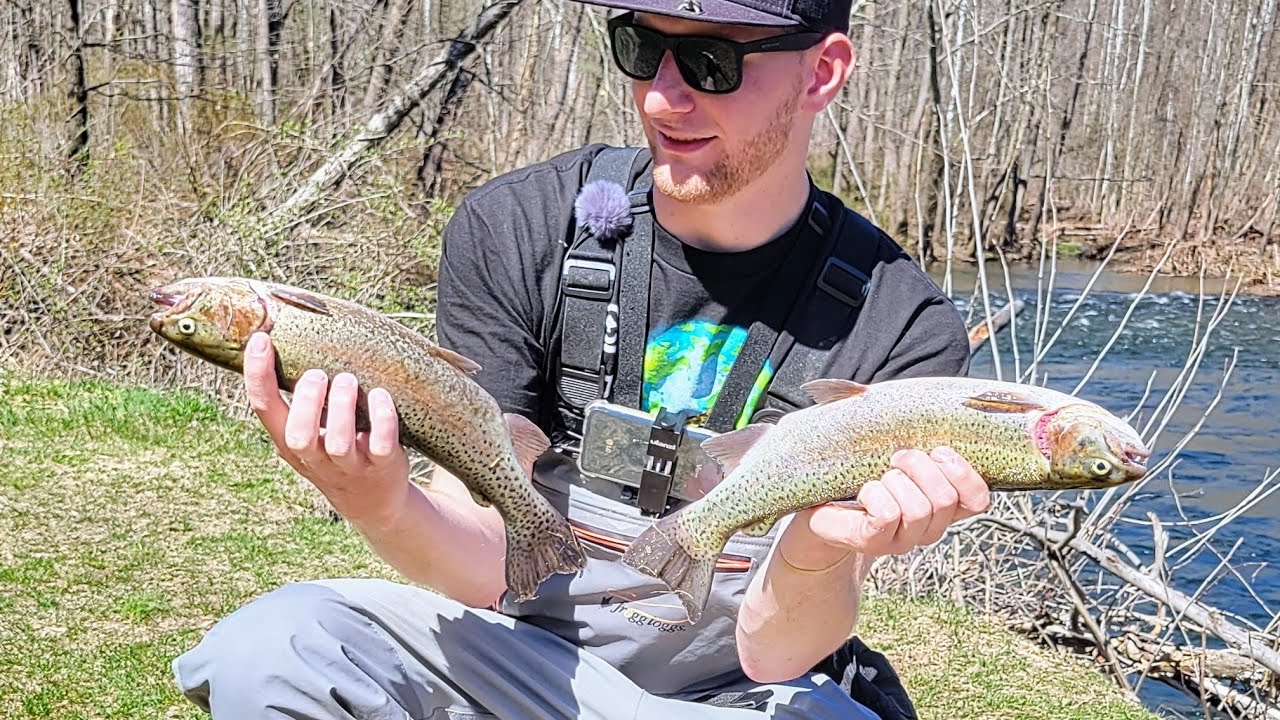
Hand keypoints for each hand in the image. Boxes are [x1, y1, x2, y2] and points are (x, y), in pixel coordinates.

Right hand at [243, 331, 411, 526]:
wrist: (374, 501)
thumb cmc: (337, 449)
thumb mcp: (311, 429)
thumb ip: (301, 397)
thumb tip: (294, 336)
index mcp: (290, 441)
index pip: (264, 409)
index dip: (258, 375)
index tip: (261, 340)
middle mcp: (316, 458)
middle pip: (298, 435)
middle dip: (307, 400)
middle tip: (319, 375)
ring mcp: (350, 465)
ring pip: (338, 442)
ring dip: (342, 406)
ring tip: (348, 380)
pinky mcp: (384, 465)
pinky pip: (381, 444)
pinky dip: (382, 418)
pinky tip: (380, 396)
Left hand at [777, 447, 990, 570]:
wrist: (822, 506)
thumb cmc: (863, 473)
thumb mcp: (897, 451)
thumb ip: (917, 434)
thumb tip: (915, 398)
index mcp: (944, 507)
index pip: (979, 500)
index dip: (963, 473)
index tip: (938, 451)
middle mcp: (929, 528)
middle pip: (945, 499)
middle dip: (920, 467)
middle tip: (897, 457)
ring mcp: (903, 540)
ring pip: (918, 509)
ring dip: (895, 481)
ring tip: (880, 477)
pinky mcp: (874, 543)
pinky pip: (888, 515)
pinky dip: (874, 495)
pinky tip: (865, 492)